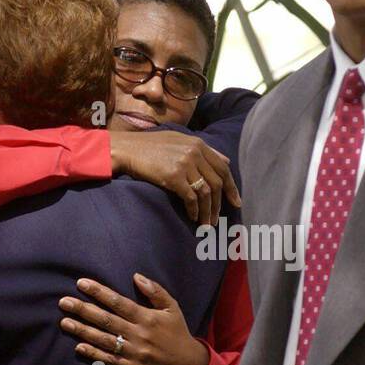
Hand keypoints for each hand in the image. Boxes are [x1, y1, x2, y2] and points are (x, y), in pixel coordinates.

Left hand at [59, 274, 209, 364]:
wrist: (187, 364)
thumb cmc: (178, 332)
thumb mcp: (172, 308)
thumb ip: (155, 291)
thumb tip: (136, 276)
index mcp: (147, 318)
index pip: (118, 302)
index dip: (99, 292)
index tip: (81, 284)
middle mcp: (138, 334)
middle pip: (106, 320)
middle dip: (83, 310)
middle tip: (63, 302)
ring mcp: (133, 352)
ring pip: (103, 339)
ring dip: (82, 330)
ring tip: (64, 322)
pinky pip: (109, 359)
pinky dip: (93, 353)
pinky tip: (78, 346)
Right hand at [109, 130, 240, 227]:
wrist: (127, 149)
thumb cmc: (151, 147)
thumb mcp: (180, 140)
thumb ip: (203, 150)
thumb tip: (226, 160)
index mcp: (198, 144)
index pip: (223, 167)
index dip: (232, 187)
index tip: (236, 203)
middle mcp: (194, 152)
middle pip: (217, 182)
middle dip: (219, 204)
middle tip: (217, 219)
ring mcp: (184, 164)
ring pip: (206, 192)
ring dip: (208, 211)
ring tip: (206, 224)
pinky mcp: (173, 176)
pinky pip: (191, 198)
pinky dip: (194, 210)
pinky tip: (193, 217)